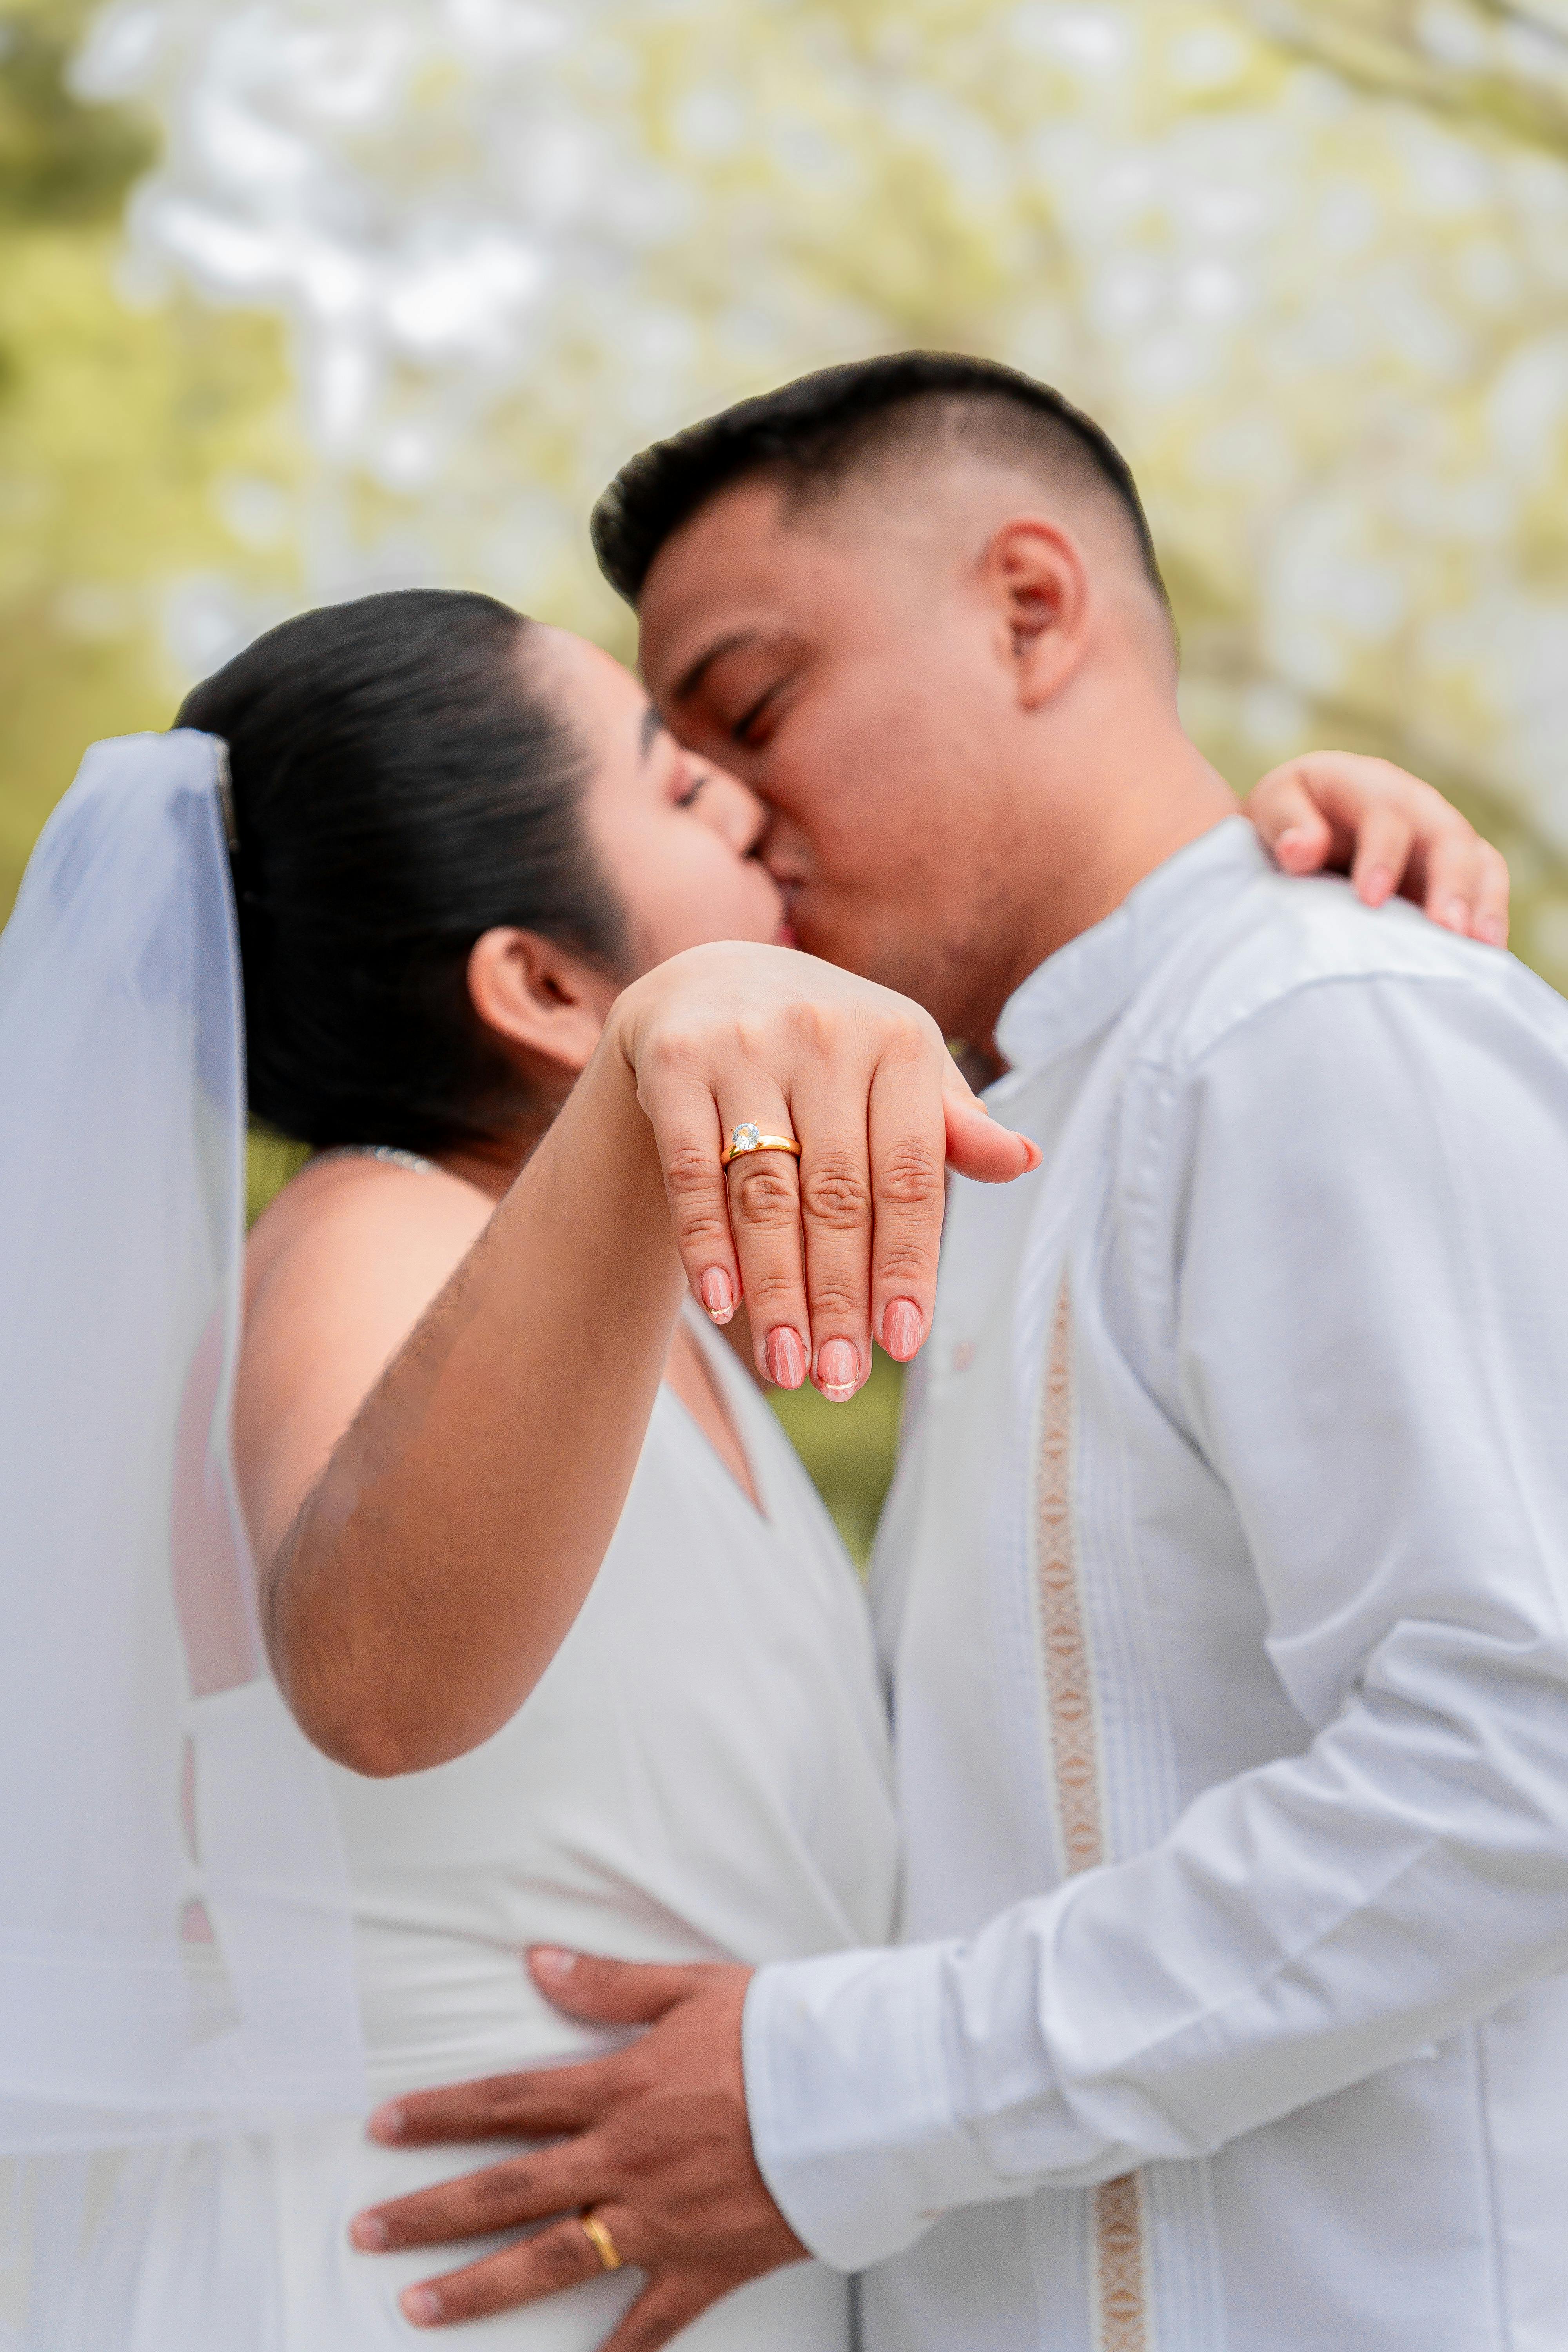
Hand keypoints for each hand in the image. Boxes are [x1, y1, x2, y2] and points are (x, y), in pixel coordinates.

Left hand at [351, 1951, 797, 2348]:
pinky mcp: (705, 2265)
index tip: (383, 2127)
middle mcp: (625, 2160)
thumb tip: (538, 1962)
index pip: (509, 2103)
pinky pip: (649, 2323)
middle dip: (431, 2212)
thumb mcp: (692, 1989)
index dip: (442, 2114)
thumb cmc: (778, 2034)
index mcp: (620, 2090)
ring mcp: (660, 2220)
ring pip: (552, 2261)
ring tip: (417, 2307)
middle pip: (509, 2191)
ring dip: (479, 2287)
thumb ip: (609, 1984)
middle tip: (367, 2232)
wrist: (856, 2092)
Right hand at [611, 940, 1037, 1400]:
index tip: (903, 1343)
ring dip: (775, 1289)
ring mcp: (746, 1044)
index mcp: (899, 1040)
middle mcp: (826, 1033)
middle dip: (838, 1299)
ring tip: (787, 1367)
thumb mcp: (899, 1070)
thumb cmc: (829, 1049)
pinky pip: (694, 1169)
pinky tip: (721, 1304)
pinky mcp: (676, 1060)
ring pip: (765, 1192)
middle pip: (837, 1196)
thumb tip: (1023, 1160)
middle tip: (837, 1381)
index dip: (907, 1264)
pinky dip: (705, 1242)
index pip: (910, 1176)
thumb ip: (951, 1124)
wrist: (714, 980)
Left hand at [1244, 751, 1508, 945]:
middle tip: (1447, 927)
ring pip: (1480, 863)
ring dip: (1483, 905)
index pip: (1386, 816)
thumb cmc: (1288, 819)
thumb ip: (1287, 824)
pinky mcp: (1457, 873)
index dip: (1382, 856)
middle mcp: (1417, 807)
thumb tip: (1301, 849)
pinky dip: (1490, 921)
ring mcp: (1442, 840)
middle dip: (1450, 883)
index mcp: (1368, 785)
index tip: (1370, 899)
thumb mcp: (1275, 806)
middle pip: (1448, 837)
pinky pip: (1487, 889)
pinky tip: (1486, 960)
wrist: (1304, 827)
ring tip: (1483, 949)